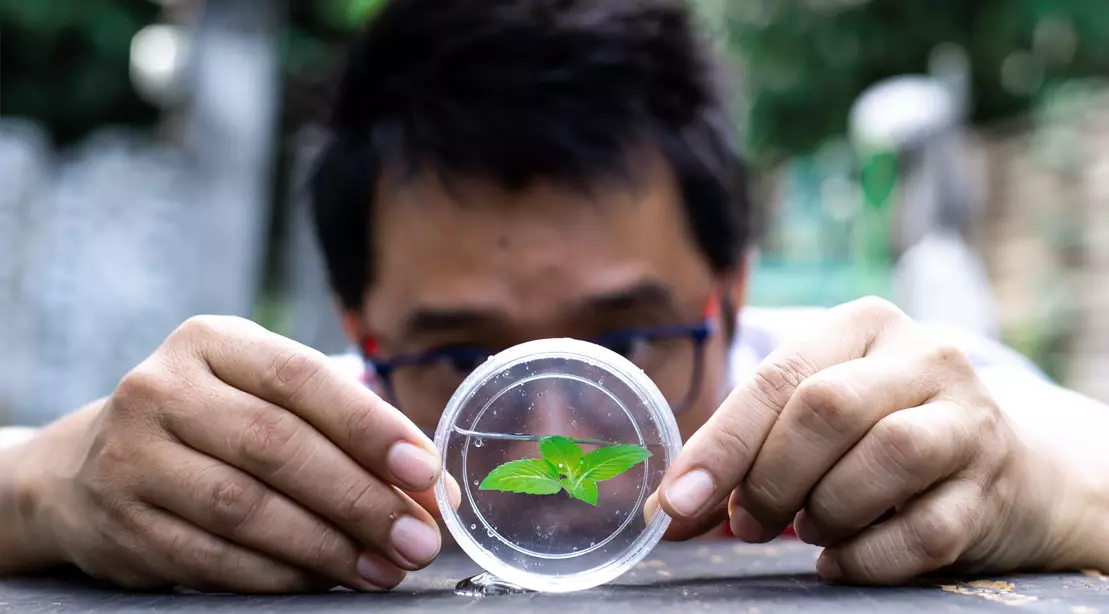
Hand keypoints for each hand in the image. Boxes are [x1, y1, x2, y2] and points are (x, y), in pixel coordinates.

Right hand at [20, 316, 457, 592]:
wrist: (85, 469)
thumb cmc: (211, 424)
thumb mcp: (266, 397)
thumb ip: (347, 429)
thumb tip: (434, 490)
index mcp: (212, 342)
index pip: (301, 378)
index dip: (370, 426)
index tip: (425, 471)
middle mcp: (162, 388)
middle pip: (276, 446)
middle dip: (360, 498)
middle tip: (418, 537)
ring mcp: (131, 456)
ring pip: (244, 507)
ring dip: (327, 546)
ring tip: (383, 566)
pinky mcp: (121, 522)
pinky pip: (213, 557)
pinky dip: (278, 574)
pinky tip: (323, 579)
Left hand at [650, 297, 1067, 583]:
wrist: (1009, 471)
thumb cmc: (878, 437)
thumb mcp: (814, 421)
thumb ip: (744, 453)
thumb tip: (665, 510)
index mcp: (861, 325)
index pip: (777, 378)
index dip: (720, 445)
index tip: (675, 503)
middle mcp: (922, 355)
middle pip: (826, 408)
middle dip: (770, 478)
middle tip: (746, 524)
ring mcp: (969, 417)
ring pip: (887, 454)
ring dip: (826, 509)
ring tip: (808, 528)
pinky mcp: (993, 487)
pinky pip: (924, 531)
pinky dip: (866, 557)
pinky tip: (841, 559)